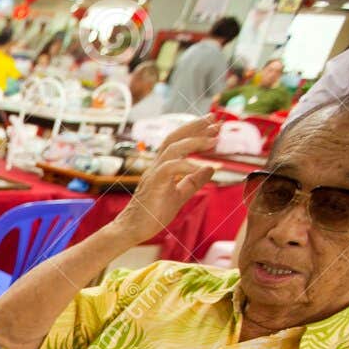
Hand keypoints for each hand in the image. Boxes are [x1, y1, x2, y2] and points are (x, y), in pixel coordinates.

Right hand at [112, 117, 218, 244]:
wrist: (133, 229)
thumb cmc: (152, 214)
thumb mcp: (180, 195)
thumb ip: (194, 181)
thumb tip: (211, 169)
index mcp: (162, 167)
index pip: (178, 142)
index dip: (195, 131)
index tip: (213, 124)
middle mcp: (157, 166)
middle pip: (174, 137)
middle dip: (195, 126)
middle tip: (215, 119)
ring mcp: (154, 173)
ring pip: (173, 148)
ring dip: (194, 141)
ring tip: (213, 139)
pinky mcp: (154, 183)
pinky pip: (171, 168)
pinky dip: (188, 165)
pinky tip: (203, 167)